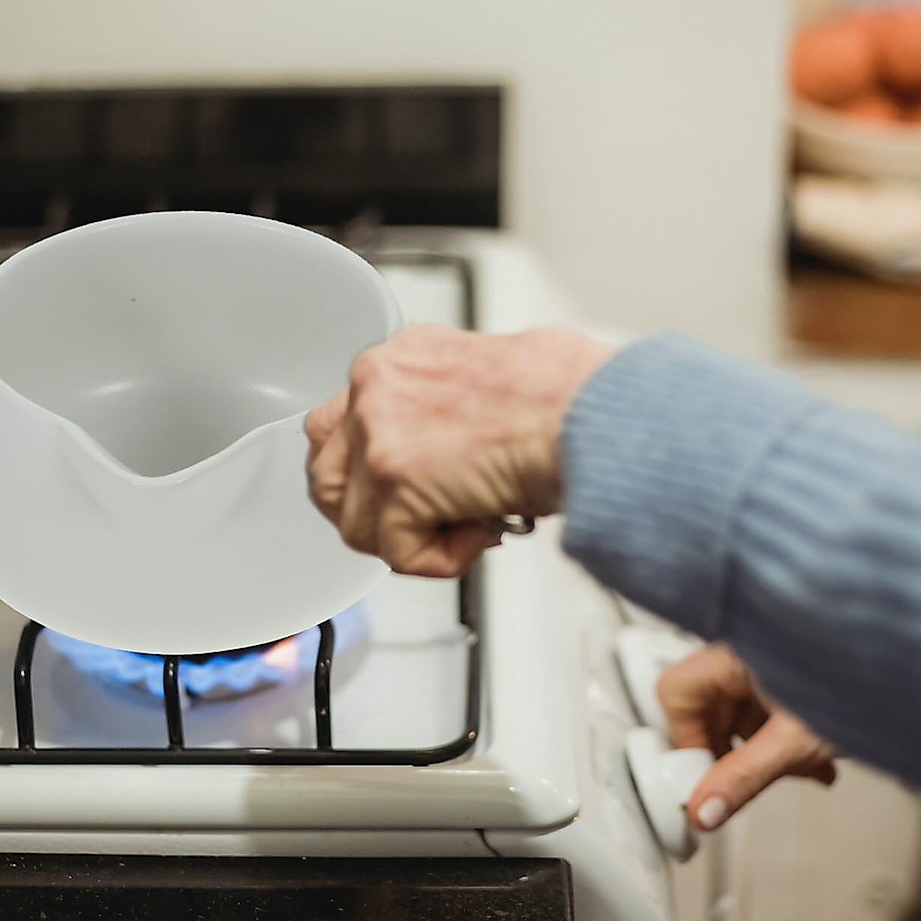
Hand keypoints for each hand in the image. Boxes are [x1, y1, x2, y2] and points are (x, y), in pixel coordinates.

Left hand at [305, 324, 609, 577]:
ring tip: (464, 526)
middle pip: (327, 475)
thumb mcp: (485, 377)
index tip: (412, 488)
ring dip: (408, 540)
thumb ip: (439, 411)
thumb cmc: (569, 395)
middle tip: (424, 523)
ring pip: (355, 524)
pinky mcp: (395, 479)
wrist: (593, 411)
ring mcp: (378, 433)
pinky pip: (396, 553)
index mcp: (398, 359)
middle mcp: (376, 387)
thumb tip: (439, 456)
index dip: (371, 472)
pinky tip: (484, 532)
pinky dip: (441, 561)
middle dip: (372, 513)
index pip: (340, 425)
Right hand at [657, 644, 836, 830]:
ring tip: (796, 773)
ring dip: (761, 751)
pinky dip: (784, 740)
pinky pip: (770, 709)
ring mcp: (769, 662)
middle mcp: (745, 651)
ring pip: (743, 711)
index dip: (686, 739)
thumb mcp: (796, 738)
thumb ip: (746, 777)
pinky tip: (814, 763)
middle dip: (729, 752)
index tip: (703, 777)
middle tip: (740, 785)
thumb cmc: (866, 676)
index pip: (677, 692)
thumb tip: (706, 810)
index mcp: (732, 651)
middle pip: (708, 705)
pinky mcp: (794, 675)